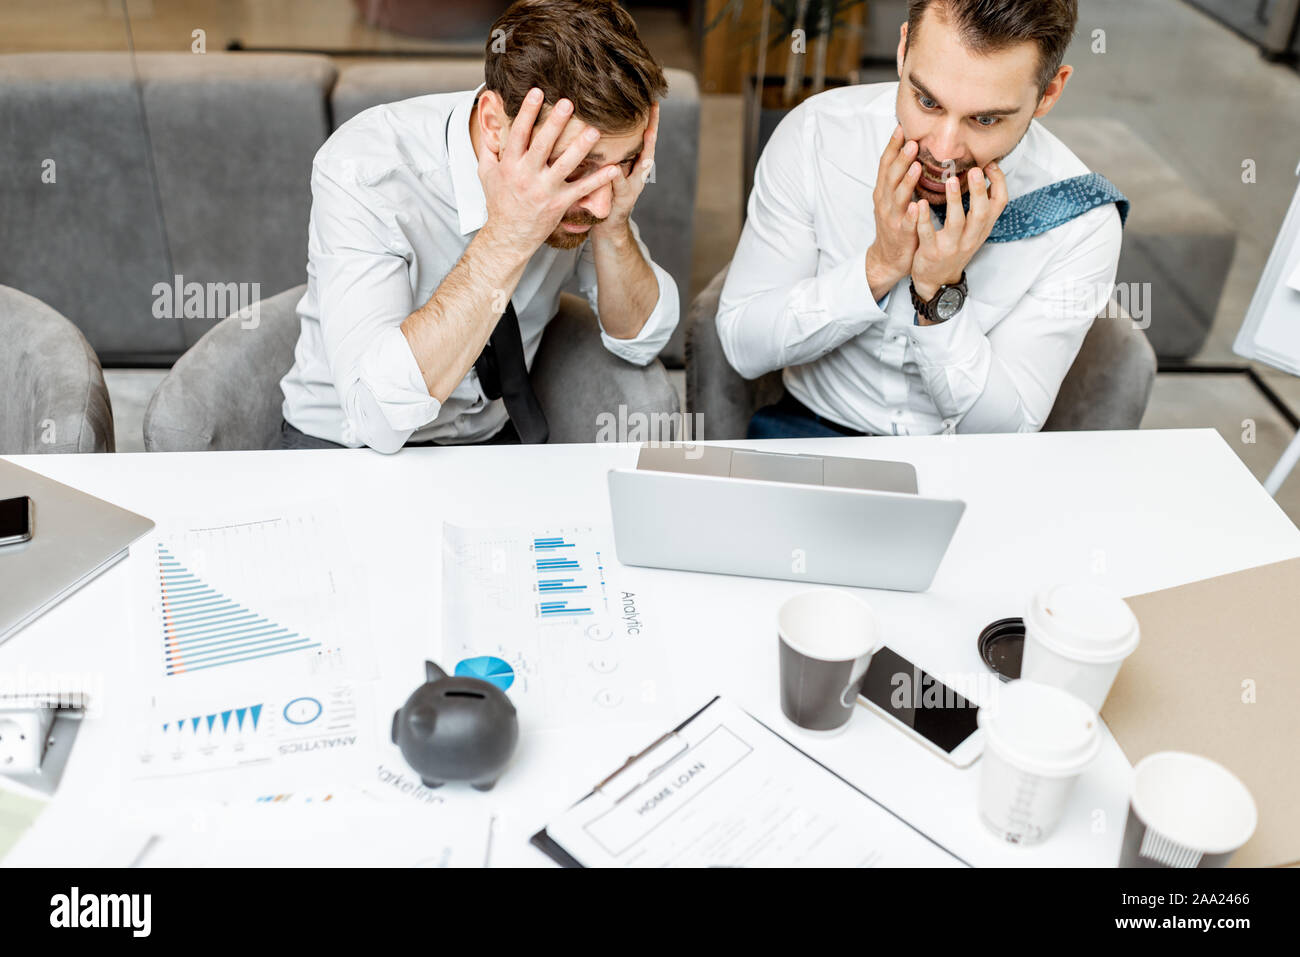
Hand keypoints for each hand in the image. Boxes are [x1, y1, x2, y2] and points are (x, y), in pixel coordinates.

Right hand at [478, 88, 620, 254]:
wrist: (509, 236)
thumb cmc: (499, 202)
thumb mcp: (487, 174)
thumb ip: (489, 148)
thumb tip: (488, 123)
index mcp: (510, 165)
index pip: (518, 134)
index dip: (527, 112)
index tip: (537, 92)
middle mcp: (527, 176)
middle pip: (542, 145)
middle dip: (555, 123)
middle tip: (569, 102)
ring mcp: (545, 191)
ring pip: (565, 165)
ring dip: (581, 147)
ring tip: (594, 130)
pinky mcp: (560, 204)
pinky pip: (582, 189)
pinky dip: (599, 180)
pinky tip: (614, 168)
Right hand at [590, 102, 658, 241]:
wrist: (608, 222)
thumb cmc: (616, 210)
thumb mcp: (619, 196)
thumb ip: (619, 182)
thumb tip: (614, 167)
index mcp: (640, 170)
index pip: (649, 144)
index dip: (652, 127)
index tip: (653, 109)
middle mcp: (635, 164)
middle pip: (644, 137)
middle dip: (647, 118)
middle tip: (649, 98)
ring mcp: (625, 164)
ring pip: (631, 139)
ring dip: (631, 122)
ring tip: (631, 103)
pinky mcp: (613, 165)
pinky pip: (616, 145)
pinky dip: (616, 133)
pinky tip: (609, 121)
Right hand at [864, 124, 922, 299]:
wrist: (888, 257)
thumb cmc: (896, 224)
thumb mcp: (894, 198)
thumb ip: (901, 179)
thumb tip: (912, 153)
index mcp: (883, 191)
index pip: (886, 164)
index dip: (892, 146)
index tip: (901, 128)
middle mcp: (884, 202)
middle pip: (891, 176)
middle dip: (900, 159)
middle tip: (912, 142)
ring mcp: (891, 218)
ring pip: (898, 197)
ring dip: (906, 181)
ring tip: (916, 167)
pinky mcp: (900, 233)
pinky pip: (906, 223)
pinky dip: (910, 214)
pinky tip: (916, 206)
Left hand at [912, 162, 1008, 306]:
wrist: (937, 281)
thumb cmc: (954, 248)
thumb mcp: (973, 231)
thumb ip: (978, 209)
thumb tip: (985, 176)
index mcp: (982, 229)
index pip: (1000, 204)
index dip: (999, 183)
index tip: (991, 164)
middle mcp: (970, 237)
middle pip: (982, 212)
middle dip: (979, 190)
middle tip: (975, 169)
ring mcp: (951, 246)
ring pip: (957, 222)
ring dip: (954, 201)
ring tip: (950, 180)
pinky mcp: (931, 253)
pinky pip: (928, 234)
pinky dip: (924, 219)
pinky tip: (919, 204)